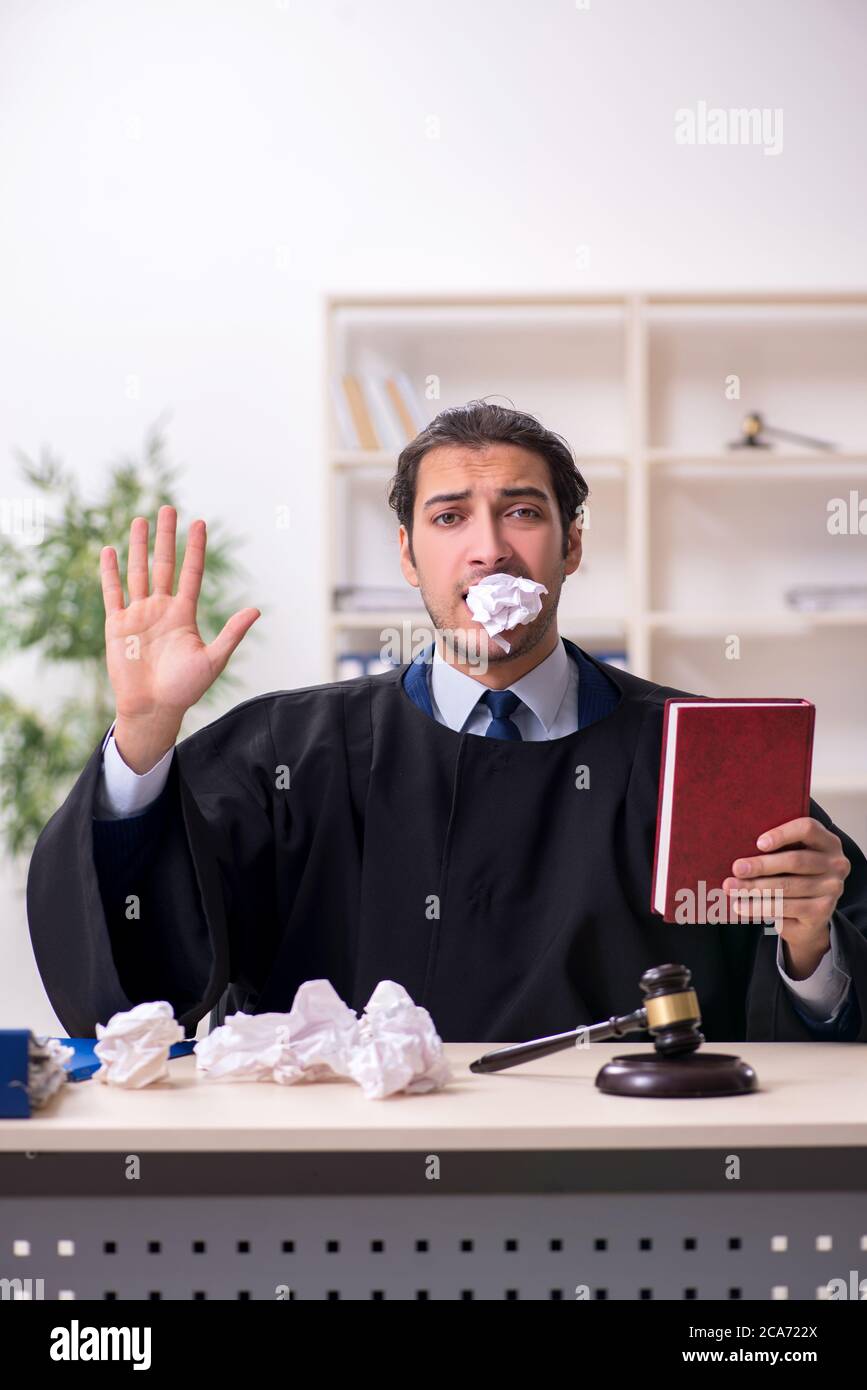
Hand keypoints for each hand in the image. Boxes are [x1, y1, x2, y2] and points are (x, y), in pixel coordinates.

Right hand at [100, 506, 259, 758]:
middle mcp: (161, 609)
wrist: (154, 708)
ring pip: (138, 572)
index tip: (199, 523)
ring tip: (140, 520)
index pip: (191, 573)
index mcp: (184, 614)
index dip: (195, 548)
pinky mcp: (118, 625)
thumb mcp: (214, 659)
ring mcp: (138, 615)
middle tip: (167, 508)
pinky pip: (113, 593)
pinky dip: (111, 573)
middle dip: (165, 536)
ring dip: (138, 546)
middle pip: (163, 564)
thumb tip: (256, 610)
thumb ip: (232, 633)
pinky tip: (110, 551)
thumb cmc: (185, 688)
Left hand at [722, 816, 850, 976]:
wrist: (809, 917)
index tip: (758, 843)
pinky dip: (759, 907)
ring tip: (731, 886)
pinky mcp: (822, 912)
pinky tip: (741, 906)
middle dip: (761, 865)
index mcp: (828, 842)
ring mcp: (832, 889)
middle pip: (795, 861)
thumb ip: (776, 848)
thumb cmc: (793, 877)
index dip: (782, 834)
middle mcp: (836, 864)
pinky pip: (785, 908)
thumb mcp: (790, 857)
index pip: (808, 829)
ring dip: (754, 887)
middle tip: (737, 868)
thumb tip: (738, 846)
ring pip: (787, 886)